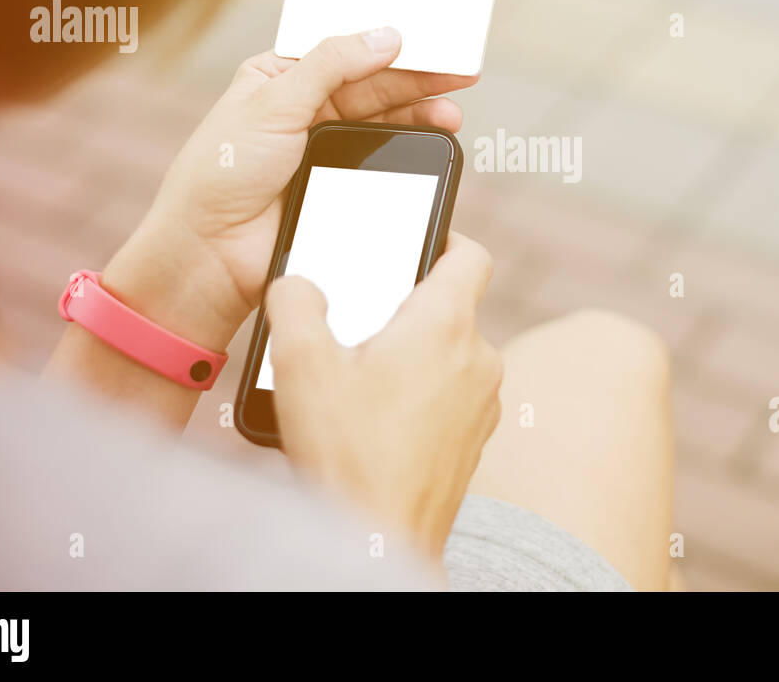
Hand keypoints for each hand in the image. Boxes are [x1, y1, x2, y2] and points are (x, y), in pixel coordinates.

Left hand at [100, 28, 474, 352]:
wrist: (210, 251)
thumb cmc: (221, 171)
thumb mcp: (274, 101)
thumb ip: (332, 65)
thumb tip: (386, 36)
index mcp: (278, 77)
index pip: (343, 51)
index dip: (387, 44)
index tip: (431, 42)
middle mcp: (302, 109)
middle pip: (372, 87)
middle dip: (417, 83)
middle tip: (461, 78)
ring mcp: (323, 150)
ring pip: (382, 126)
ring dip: (418, 118)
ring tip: (451, 117)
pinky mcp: (338, 187)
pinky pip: (381, 165)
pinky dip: (408, 153)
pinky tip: (430, 144)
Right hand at [264, 232, 502, 558]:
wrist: (378, 543)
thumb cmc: (346, 453)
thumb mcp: (301, 363)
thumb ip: (295, 302)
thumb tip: (298, 283)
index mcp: (446, 324)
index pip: (470, 254)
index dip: (444, 236)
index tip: (414, 240)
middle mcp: (479, 358)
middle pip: (452, 307)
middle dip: (407, 308)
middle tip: (360, 321)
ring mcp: (483, 404)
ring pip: (451, 355)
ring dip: (413, 355)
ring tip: (360, 377)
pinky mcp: (474, 442)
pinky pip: (451, 397)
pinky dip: (422, 395)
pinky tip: (376, 418)